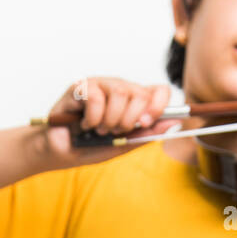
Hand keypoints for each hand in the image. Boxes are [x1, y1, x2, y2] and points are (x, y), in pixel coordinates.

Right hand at [44, 77, 181, 166]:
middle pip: (140, 93)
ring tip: (98, 129)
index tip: (146, 123)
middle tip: (113, 131)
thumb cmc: (91, 146)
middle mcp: (119, 88)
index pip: (159, 90)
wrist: (61, 153)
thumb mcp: (123, 145)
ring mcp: (100, 84)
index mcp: (133, 101)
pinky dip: (92, 118)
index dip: (159, 105)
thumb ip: (147, 134)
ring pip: (120, 92)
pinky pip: (96, 97)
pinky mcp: (80, 86)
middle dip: (128, 121)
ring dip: (109, 120)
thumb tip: (176, 124)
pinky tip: (84, 123)